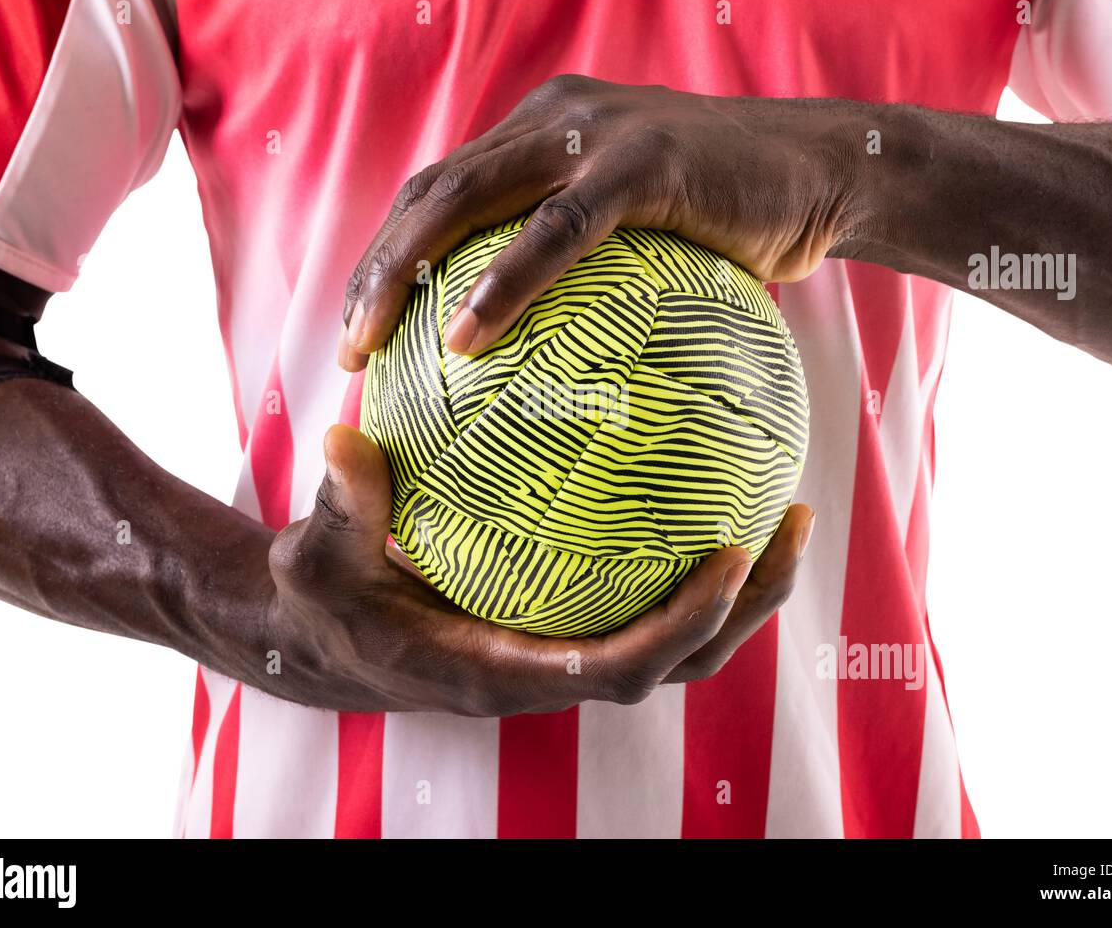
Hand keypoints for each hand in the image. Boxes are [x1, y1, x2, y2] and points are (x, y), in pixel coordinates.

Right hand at [251, 424, 814, 714]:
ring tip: (786, 510)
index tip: (732, 552)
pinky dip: (689, 565)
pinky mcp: (564, 628)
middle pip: (681, 662)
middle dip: (747, 605)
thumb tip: (343, 438)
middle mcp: (549, 673)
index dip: (683, 623)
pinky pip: (644, 603)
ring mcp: (564, 653)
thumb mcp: (317, 553)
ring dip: (742, 589)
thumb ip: (342, 506)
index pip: (619, 669)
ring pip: (680, 644)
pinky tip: (704, 489)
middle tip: (794, 519)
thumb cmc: (325, 598)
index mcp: (503, 671)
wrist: (328, 640)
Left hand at [339, 74, 863, 368]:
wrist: (825, 170)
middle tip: (349, 349)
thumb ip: (587, 263)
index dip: (390, 255)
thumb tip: (544, 355)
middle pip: (433, 191)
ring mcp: (594, 135)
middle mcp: (554, 118)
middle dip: (376, 269)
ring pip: (470, 199)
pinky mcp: (641, 166)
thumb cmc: (737, 219)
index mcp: (544, 128)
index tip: (366, 328)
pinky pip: (556, 232)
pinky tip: (466, 341)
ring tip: (372, 345)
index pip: (443, 189)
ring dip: (406, 273)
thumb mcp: (645, 231)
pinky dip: (503, 285)